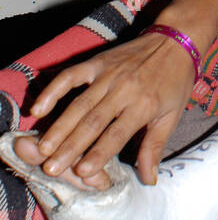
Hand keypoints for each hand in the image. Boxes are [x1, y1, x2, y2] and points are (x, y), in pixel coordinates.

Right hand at [24, 30, 197, 187]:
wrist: (177, 39)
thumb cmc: (175, 81)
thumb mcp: (172, 116)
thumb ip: (155, 147)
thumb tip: (149, 180)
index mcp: (144, 105)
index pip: (117, 134)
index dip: (99, 153)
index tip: (81, 173)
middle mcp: (124, 89)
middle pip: (93, 122)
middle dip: (71, 146)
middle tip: (51, 168)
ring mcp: (108, 74)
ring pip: (79, 104)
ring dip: (60, 126)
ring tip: (44, 148)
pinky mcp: (98, 61)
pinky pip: (71, 76)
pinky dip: (53, 91)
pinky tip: (39, 109)